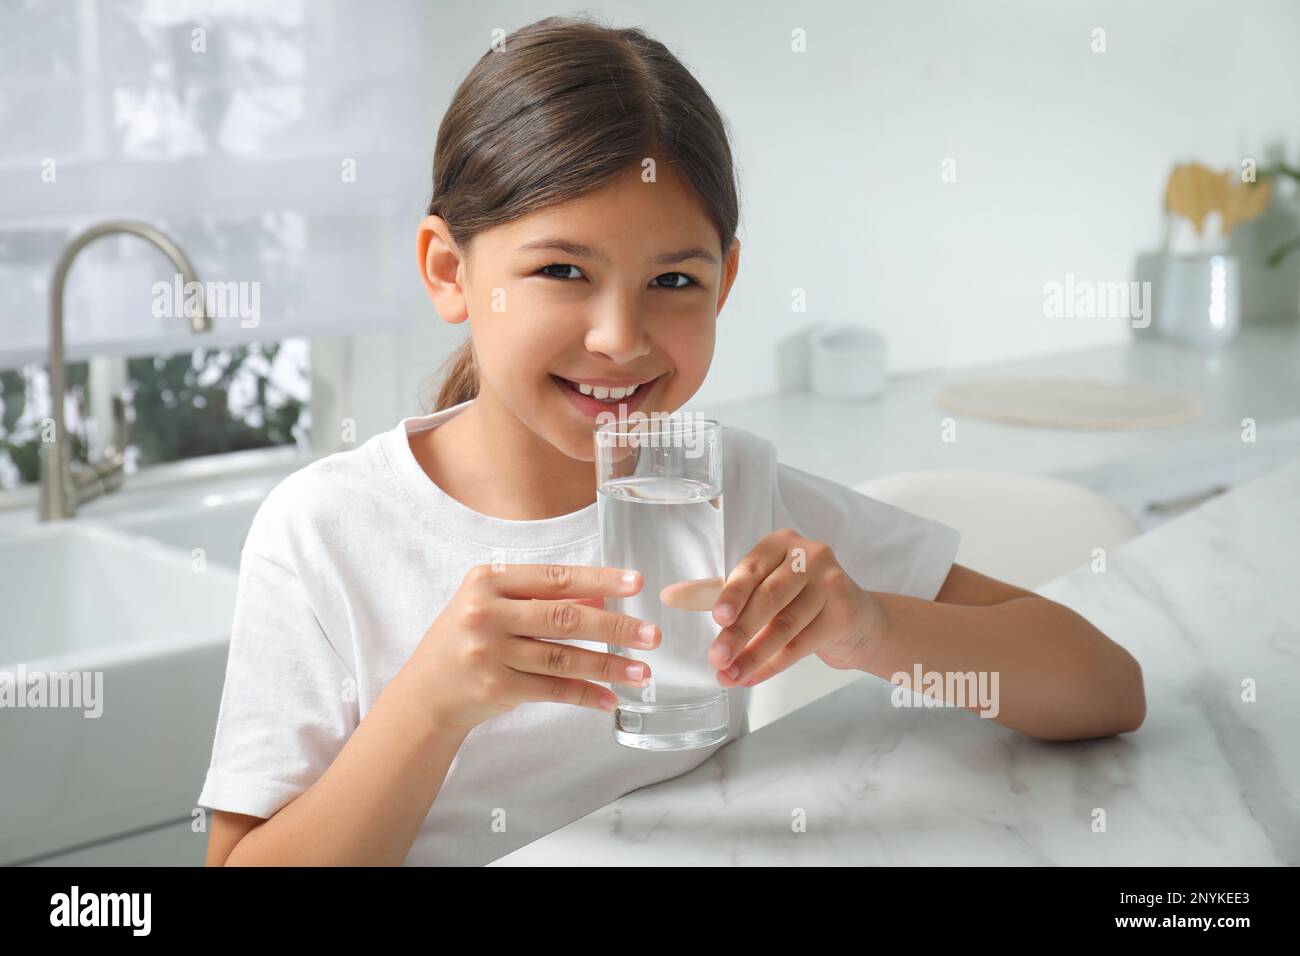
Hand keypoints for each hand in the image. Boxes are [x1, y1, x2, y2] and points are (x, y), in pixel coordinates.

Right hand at [402, 563, 661, 733]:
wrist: (425, 691)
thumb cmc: (467, 639)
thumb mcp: (495, 605)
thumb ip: (544, 599)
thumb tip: (603, 599)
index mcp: (488, 580)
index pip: (555, 577)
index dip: (599, 580)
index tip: (636, 584)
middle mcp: (486, 613)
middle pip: (564, 618)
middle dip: (614, 627)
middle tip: (651, 634)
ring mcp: (489, 652)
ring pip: (563, 658)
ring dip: (608, 666)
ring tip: (642, 671)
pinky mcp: (495, 688)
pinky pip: (552, 691)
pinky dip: (585, 695)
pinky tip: (610, 698)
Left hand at [707, 528, 885, 687]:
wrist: (855, 619)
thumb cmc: (798, 599)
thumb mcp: (756, 590)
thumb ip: (714, 592)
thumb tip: (669, 596)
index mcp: (781, 543)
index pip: (752, 569)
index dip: (733, 595)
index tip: (717, 620)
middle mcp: (809, 556)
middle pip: (769, 597)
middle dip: (740, 632)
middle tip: (717, 658)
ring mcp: (831, 582)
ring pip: (785, 624)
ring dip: (754, 655)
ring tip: (730, 676)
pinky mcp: (845, 611)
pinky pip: (803, 644)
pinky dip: (774, 665)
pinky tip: (752, 678)